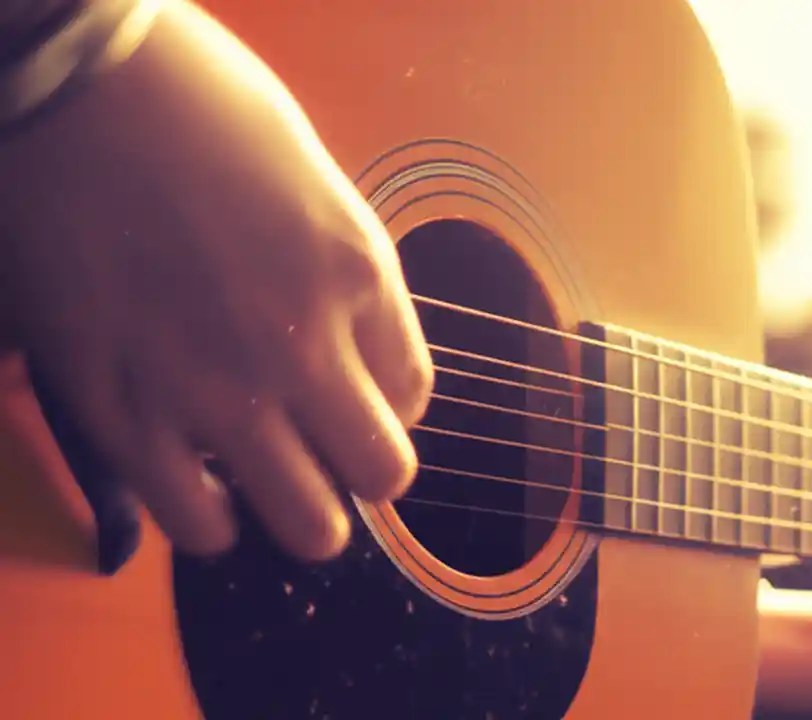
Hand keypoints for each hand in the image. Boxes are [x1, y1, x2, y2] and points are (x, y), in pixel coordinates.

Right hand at [0, 2, 431, 560]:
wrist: (66, 83)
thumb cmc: (191, 106)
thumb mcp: (312, 182)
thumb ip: (343, 276)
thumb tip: (352, 344)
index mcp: (357, 275)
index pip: (414, 395)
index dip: (387, 405)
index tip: (358, 397)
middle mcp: (303, 345)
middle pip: (383, 473)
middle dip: (364, 472)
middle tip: (329, 454)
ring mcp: (216, 391)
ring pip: (310, 525)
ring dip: (301, 511)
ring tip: (271, 484)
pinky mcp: (122, 416)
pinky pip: (199, 524)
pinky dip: (211, 519)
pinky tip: (201, 488)